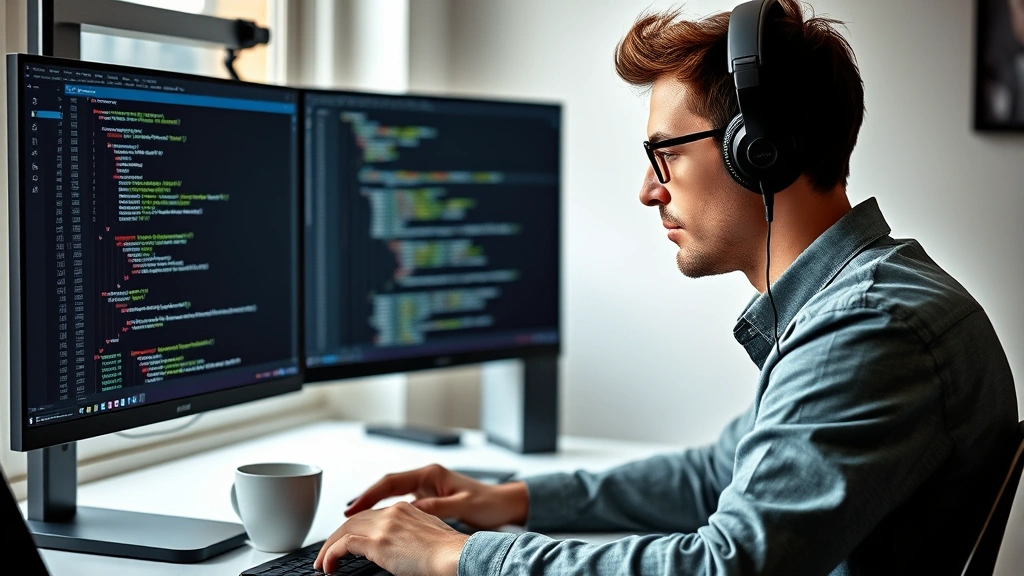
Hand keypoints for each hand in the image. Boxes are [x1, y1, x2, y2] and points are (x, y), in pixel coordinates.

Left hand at [314, 501, 468, 575]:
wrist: (456, 556)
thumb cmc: (449, 553)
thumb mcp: (428, 536)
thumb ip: (410, 535)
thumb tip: (400, 549)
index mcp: (406, 508)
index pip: (371, 515)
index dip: (355, 528)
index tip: (345, 542)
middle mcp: (393, 512)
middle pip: (354, 519)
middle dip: (336, 537)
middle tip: (327, 554)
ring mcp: (385, 525)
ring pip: (344, 530)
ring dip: (329, 548)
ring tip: (323, 564)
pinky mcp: (378, 542)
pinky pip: (344, 545)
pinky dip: (331, 555)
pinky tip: (329, 567)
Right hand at [345, 464, 528, 529]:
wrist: (506, 505)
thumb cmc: (489, 503)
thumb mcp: (463, 505)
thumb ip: (437, 506)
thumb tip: (412, 509)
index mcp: (431, 474)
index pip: (391, 482)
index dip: (369, 495)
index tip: (352, 508)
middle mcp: (426, 478)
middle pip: (386, 487)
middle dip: (364, 500)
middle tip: (344, 516)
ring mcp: (427, 488)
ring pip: (391, 497)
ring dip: (373, 507)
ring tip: (352, 521)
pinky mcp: (429, 500)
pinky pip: (400, 505)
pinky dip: (386, 514)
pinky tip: (377, 526)